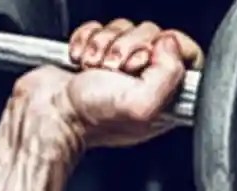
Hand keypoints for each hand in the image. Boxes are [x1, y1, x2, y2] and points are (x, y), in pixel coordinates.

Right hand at [15, 19, 203, 149]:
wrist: (48, 112)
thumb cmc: (90, 118)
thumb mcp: (142, 105)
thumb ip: (169, 74)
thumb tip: (172, 44)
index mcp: (167, 96)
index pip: (188, 56)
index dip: (169, 49)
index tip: (147, 58)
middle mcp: (147, 79)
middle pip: (154, 35)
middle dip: (128, 47)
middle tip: (116, 70)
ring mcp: (121, 65)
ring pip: (125, 29)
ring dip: (104, 44)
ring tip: (95, 69)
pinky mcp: (97, 52)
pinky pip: (100, 27)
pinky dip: (87, 39)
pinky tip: (82, 62)